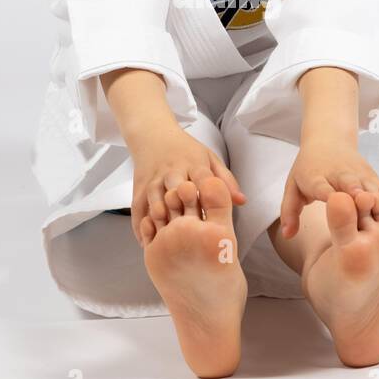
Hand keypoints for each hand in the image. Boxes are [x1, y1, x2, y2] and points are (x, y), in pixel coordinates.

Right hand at [127, 126, 246, 244]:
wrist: (153, 135)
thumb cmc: (185, 150)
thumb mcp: (209, 158)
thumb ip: (225, 180)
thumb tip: (241, 201)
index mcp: (193, 163)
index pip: (202, 180)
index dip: (207, 199)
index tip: (212, 219)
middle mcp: (172, 171)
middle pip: (177, 191)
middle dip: (183, 211)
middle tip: (191, 235)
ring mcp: (153, 179)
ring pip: (156, 201)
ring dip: (162, 221)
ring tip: (169, 242)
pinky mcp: (138, 187)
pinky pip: (138, 209)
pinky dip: (141, 227)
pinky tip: (148, 242)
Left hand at [278, 137, 378, 238]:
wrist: (329, 140)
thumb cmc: (309, 169)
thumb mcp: (292, 186)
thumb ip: (289, 212)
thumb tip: (287, 236)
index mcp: (316, 178)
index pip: (323, 188)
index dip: (330, 197)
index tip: (336, 209)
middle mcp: (339, 174)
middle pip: (351, 186)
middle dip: (358, 200)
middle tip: (365, 215)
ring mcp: (359, 174)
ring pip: (372, 189)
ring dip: (378, 204)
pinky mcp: (373, 176)